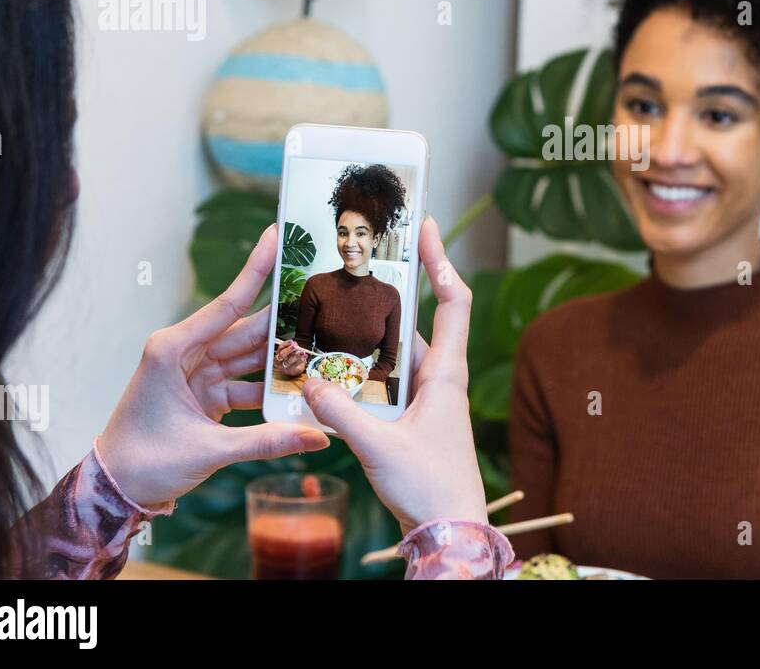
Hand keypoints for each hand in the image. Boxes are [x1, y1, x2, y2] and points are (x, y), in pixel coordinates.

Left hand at [98, 225, 329, 506]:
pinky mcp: (206, 393)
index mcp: (173, 349)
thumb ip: (267, 440)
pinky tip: (304, 387)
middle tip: (325, 297)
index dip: (257, 269)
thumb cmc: (144, 463)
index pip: (228, 303)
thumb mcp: (208, 451)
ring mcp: (197, 373)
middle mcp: (185, 353)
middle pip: (246, 329)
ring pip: (251, 356)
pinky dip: (272, 387)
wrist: (114, 492)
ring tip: (326, 345)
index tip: (278, 235)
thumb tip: (319, 436)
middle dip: (286, 318)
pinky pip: (248, 382)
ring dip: (284, 357)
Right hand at [302, 217, 485, 533]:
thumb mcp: (379, 447)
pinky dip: (359, 375)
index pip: (453, 301)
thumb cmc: (431, 488)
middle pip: (415, 323)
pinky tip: (328, 372)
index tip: (424, 227)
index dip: (440, 261)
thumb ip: (340, 413)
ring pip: (393, 357)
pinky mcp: (412, 421)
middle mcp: (439, 380)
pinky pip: (384, 384)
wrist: (449, 532)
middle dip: (386, 294)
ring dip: (364, 339)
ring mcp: (427, 400)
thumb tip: (306, 381)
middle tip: (355, 263)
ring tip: (328, 313)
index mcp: (446, 374)